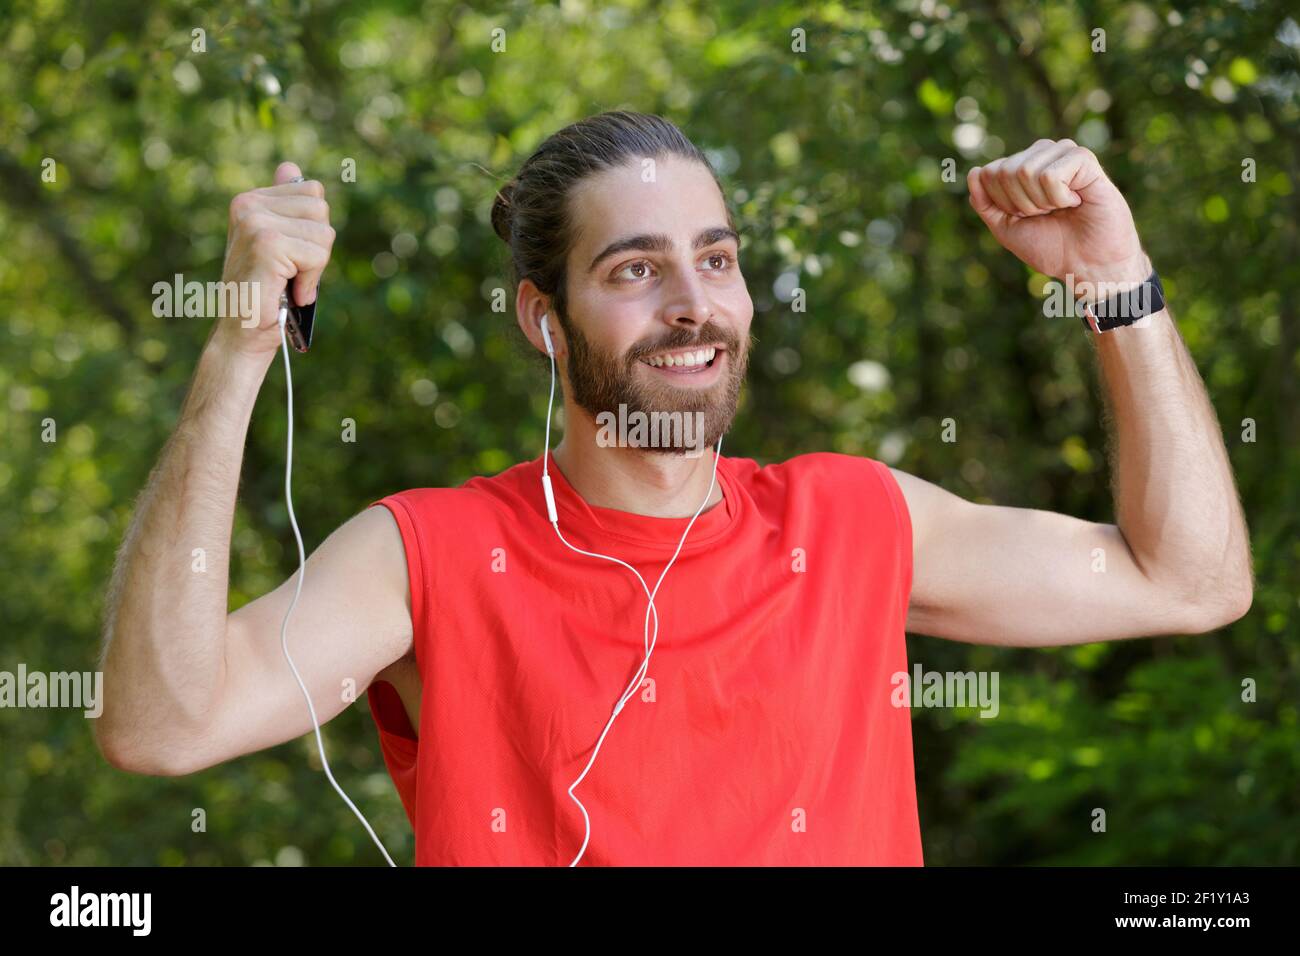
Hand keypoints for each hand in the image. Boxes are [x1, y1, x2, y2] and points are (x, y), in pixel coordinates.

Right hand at [212, 161, 334, 357]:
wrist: (243, 334)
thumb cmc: (266, 294)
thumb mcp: (282, 244)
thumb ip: (287, 208)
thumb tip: (290, 167)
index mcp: (250, 200)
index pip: (313, 192)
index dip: (314, 231)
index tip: (291, 256)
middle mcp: (247, 204)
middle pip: (321, 208)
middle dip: (318, 247)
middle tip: (292, 272)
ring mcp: (254, 222)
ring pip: (323, 233)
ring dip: (315, 267)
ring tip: (289, 283)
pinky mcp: (266, 244)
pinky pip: (317, 255)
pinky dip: (311, 281)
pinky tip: (291, 293)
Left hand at [968, 139, 1148, 290]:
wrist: (1087, 265)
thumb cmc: (1050, 247)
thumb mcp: (1006, 227)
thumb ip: (985, 202)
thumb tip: (974, 172)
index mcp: (1022, 166)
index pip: (989, 173)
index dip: (1002, 204)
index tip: (1026, 217)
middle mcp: (1043, 154)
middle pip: (1005, 171)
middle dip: (1020, 204)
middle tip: (1046, 213)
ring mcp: (1064, 154)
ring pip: (1025, 170)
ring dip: (1039, 202)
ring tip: (1062, 207)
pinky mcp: (1084, 160)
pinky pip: (1049, 175)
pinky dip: (1058, 198)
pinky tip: (1076, 201)